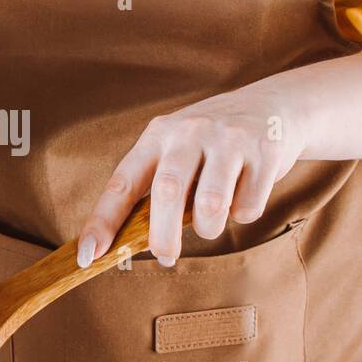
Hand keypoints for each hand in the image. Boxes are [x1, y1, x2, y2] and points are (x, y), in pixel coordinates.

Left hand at [76, 76, 308, 268]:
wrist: (273, 105)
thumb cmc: (211, 143)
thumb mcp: (176, 150)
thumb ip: (155, 189)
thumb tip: (128, 245)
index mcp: (157, 136)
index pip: (123, 183)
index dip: (103, 221)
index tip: (88, 254)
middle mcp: (189, 132)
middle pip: (167, 193)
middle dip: (162, 236)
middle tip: (165, 256)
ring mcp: (228, 140)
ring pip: (210, 205)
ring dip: (208, 229)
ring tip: (209, 223)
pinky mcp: (263, 152)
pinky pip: (247, 207)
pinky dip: (243, 214)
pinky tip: (244, 195)